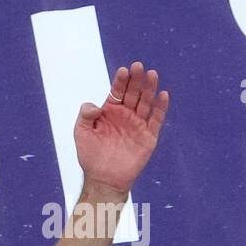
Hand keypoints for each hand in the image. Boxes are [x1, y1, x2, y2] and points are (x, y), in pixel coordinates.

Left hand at [74, 62, 169, 196]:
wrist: (103, 178)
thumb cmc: (91, 155)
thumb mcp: (82, 133)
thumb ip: (85, 116)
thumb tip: (94, 105)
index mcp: (110, 112)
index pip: (117, 92)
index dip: (121, 82)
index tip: (123, 71)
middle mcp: (126, 115)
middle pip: (133, 94)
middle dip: (136, 80)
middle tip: (138, 66)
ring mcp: (138, 125)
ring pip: (146, 103)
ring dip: (149, 89)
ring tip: (151, 74)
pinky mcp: (149, 136)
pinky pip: (157, 120)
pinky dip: (161, 107)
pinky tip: (163, 95)